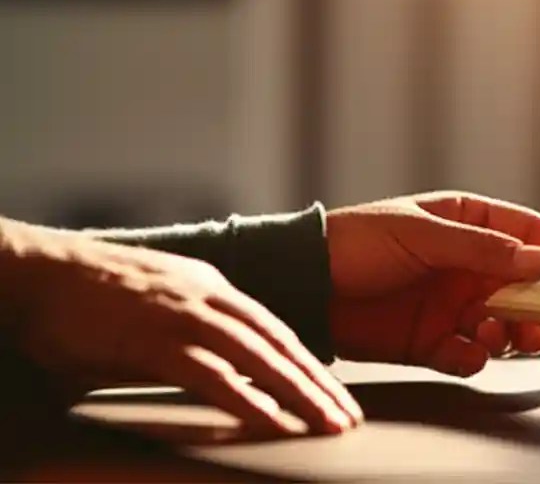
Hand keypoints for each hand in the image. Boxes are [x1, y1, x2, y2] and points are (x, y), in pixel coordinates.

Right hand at [0, 222, 360, 435]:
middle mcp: (207, 296)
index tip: (332, 392)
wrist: (33, 273)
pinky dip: (248, 401)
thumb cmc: (84, 296)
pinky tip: (274, 423)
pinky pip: (213, 376)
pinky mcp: (153, 340)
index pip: (274, 329)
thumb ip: (192, 330)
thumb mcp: (154, 307)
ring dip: (299, 395)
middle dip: (319, 384)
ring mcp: (182, 316)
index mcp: (210, 287)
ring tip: (327, 426)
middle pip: (279, 344)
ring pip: (258, 359)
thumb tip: (220, 369)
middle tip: (347, 418)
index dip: (307, 363)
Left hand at [325, 191, 539, 376]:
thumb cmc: (357, 243)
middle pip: (524, 286)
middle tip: (538, 320)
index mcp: (468, 223)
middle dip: (537, 305)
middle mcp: (467, 265)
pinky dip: (473, 356)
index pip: (526, 232)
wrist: (302, 288)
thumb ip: (482, 248)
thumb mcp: (422, 233)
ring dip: (508, 333)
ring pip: (503, 324)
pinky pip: (469, 354)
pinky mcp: (432, 341)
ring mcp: (452, 304)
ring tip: (494, 333)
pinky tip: (464, 351)